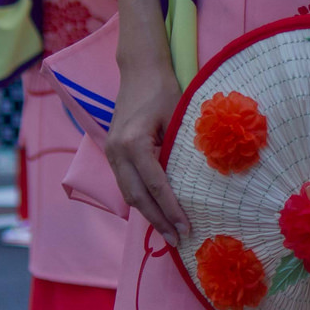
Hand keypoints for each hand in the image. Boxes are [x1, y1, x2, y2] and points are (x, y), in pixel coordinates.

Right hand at [107, 0, 188, 238]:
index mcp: (132, 143)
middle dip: (158, 221)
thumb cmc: (164, 88)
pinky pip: (127, 184)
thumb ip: (181, 150)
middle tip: (179, 241)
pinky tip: (157, 213)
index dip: (172, 210)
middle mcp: (116, 152)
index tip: (187, 229)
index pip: (156, 186)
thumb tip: (198, 184)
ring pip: (129, 194)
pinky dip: (142, 201)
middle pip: (137, 197)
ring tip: (170, 234)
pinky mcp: (113, 153)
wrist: (139, 68)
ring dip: (149, 215)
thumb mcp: (178, 117)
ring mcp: (111, 153)